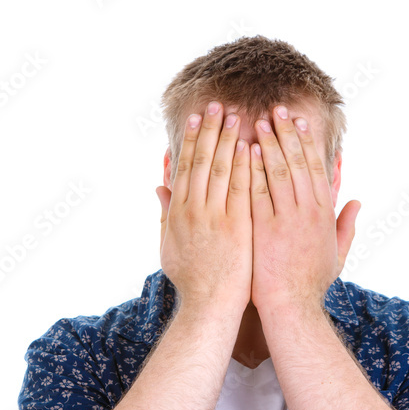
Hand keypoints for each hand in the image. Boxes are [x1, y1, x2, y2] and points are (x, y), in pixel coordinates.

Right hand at [156, 101, 252, 314]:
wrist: (209, 305)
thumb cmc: (191, 280)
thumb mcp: (169, 245)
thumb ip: (165, 214)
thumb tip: (158, 187)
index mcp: (178, 212)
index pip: (185, 166)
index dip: (191, 140)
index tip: (197, 117)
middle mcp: (193, 210)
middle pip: (201, 161)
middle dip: (210, 130)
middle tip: (217, 104)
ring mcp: (215, 217)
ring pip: (220, 169)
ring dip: (228, 140)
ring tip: (236, 115)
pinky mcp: (236, 226)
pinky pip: (241, 189)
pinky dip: (244, 166)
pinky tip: (250, 146)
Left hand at [249, 105, 360, 313]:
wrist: (292, 308)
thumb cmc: (311, 284)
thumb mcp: (337, 254)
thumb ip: (347, 226)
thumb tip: (356, 202)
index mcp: (324, 214)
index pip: (314, 168)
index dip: (305, 142)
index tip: (296, 121)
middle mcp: (307, 212)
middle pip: (296, 163)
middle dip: (285, 133)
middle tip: (275, 109)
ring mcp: (286, 220)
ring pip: (277, 172)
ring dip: (267, 144)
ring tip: (258, 121)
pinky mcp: (264, 229)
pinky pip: (256, 193)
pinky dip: (250, 170)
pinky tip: (242, 152)